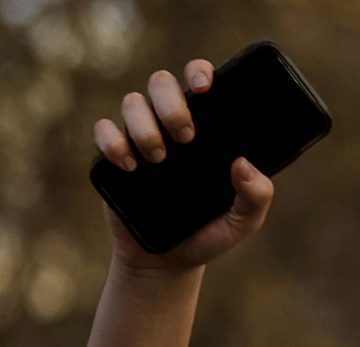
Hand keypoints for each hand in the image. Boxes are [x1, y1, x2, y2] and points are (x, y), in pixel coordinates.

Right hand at [93, 59, 274, 270]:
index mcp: (205, 128)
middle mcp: (170, 124)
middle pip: (161, 83)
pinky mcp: (112, 155)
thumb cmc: (208, 233)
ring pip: (132, 102)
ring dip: (145, 126)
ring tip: (159, 159)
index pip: (200, 81)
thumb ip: (256, 195)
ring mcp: (140, 136)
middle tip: (186, 138)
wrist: (167, 263)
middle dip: (172, 104)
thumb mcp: (242, 221)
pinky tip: (129, 165)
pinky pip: (103, 129)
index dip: (199, 72)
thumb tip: (244, 164)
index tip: (204, 88)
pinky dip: (112, 141)